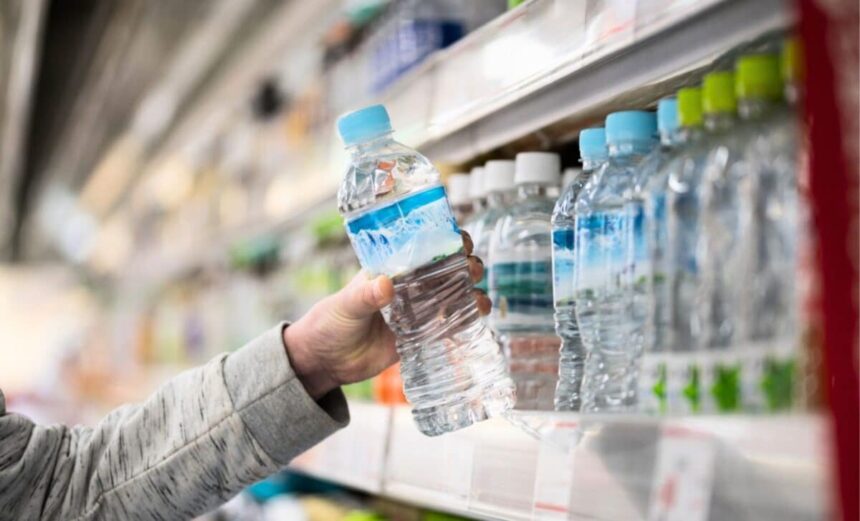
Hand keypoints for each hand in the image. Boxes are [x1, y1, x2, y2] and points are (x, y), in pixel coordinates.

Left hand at [284, 231, 489, 398]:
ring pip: (455, 293)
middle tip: (471, 269)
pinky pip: (451, 323)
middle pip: (448, 267)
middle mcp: (410, 285)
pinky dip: (468, 317)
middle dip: (466, 264)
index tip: (460, 240)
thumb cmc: (331, 323)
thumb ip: (365, 295)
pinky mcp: (422, 334)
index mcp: (392, 268)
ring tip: (478, 297)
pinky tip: (478, 314)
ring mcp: (418, 310)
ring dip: (472, 290)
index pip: (424, 246)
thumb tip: (386, 284)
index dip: (447, 238)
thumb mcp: (346, 305)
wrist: (327, 361)